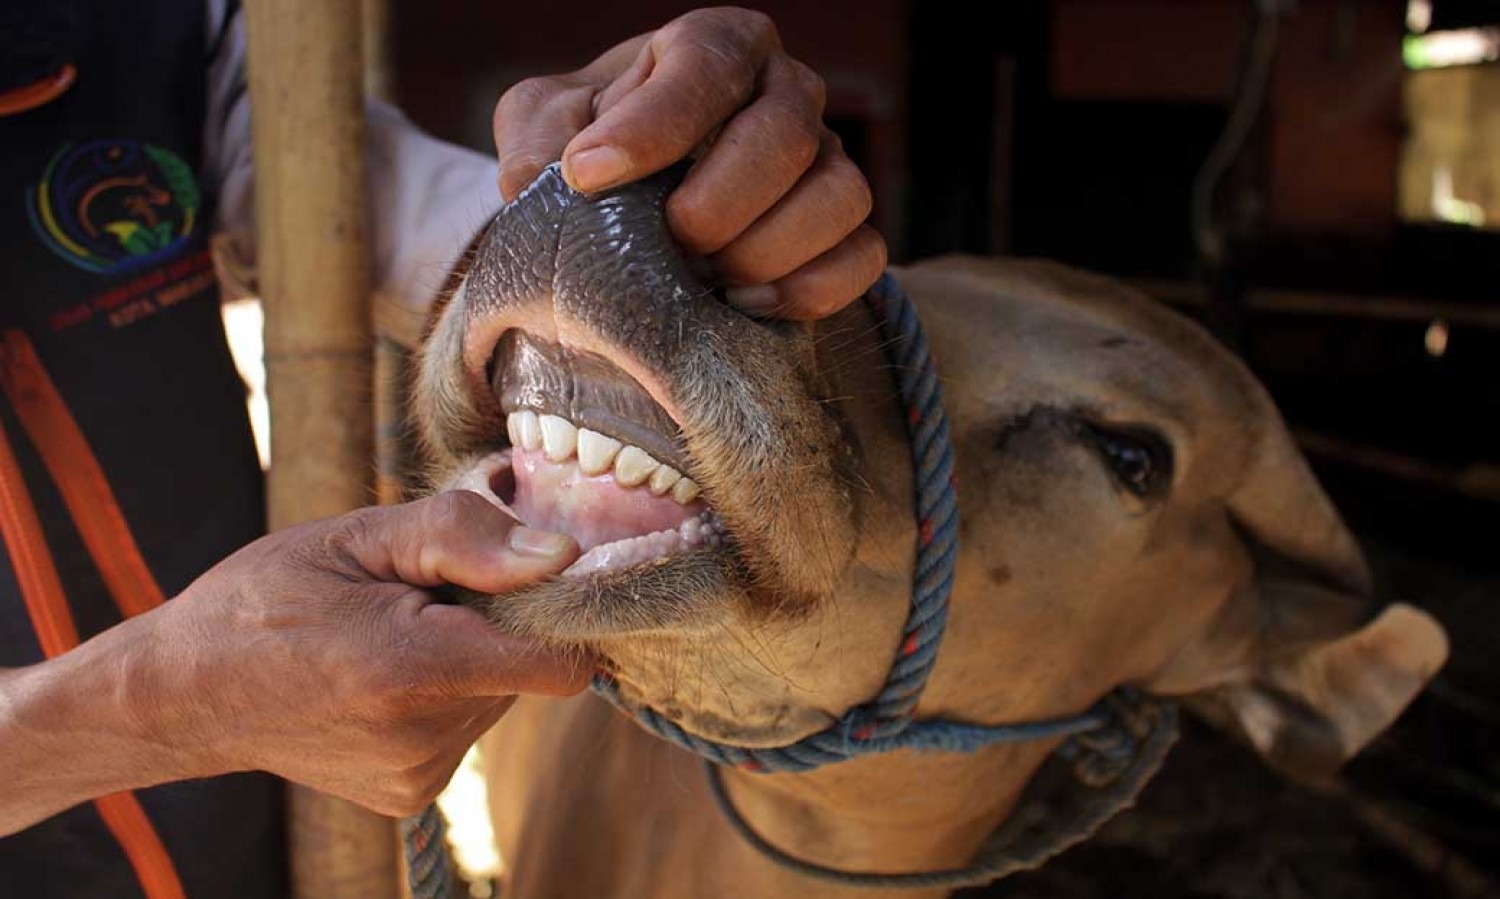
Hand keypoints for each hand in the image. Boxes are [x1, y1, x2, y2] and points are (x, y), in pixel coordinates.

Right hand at [124, 492, 586, 816]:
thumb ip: (466, 537)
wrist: (183, 692)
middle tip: (418, 594)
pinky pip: (464, 726)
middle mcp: (422, 738)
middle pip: (525, 668)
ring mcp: (417, 776)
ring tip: (390, 633)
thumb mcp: (359, 536)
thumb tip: (562, 552)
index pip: (560, 662)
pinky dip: (442, 694)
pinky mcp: (410, 796)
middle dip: (492, 622)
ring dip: (467, 657)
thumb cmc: (266, 597)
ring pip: (497, 695)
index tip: (519, 575)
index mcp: (411, 669)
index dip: (558, 610)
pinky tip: (380, 676)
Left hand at [492, 7, 886, 320]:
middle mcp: (785, 90)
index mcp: (712, 46)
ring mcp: (827, 159)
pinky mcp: (849, 228)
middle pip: (785, 133)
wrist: (640, 209)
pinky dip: (807, 290)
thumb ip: (537, 139)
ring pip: (839, 195)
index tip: (588, 177)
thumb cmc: (595, 151)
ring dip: (765, 250)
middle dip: (717, 203)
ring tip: (703, 279)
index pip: (704, 66)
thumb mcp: (546, 127)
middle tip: (667, 243)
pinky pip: (862, 256)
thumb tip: (542, 181)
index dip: (650, 126)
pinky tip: (743, 304)